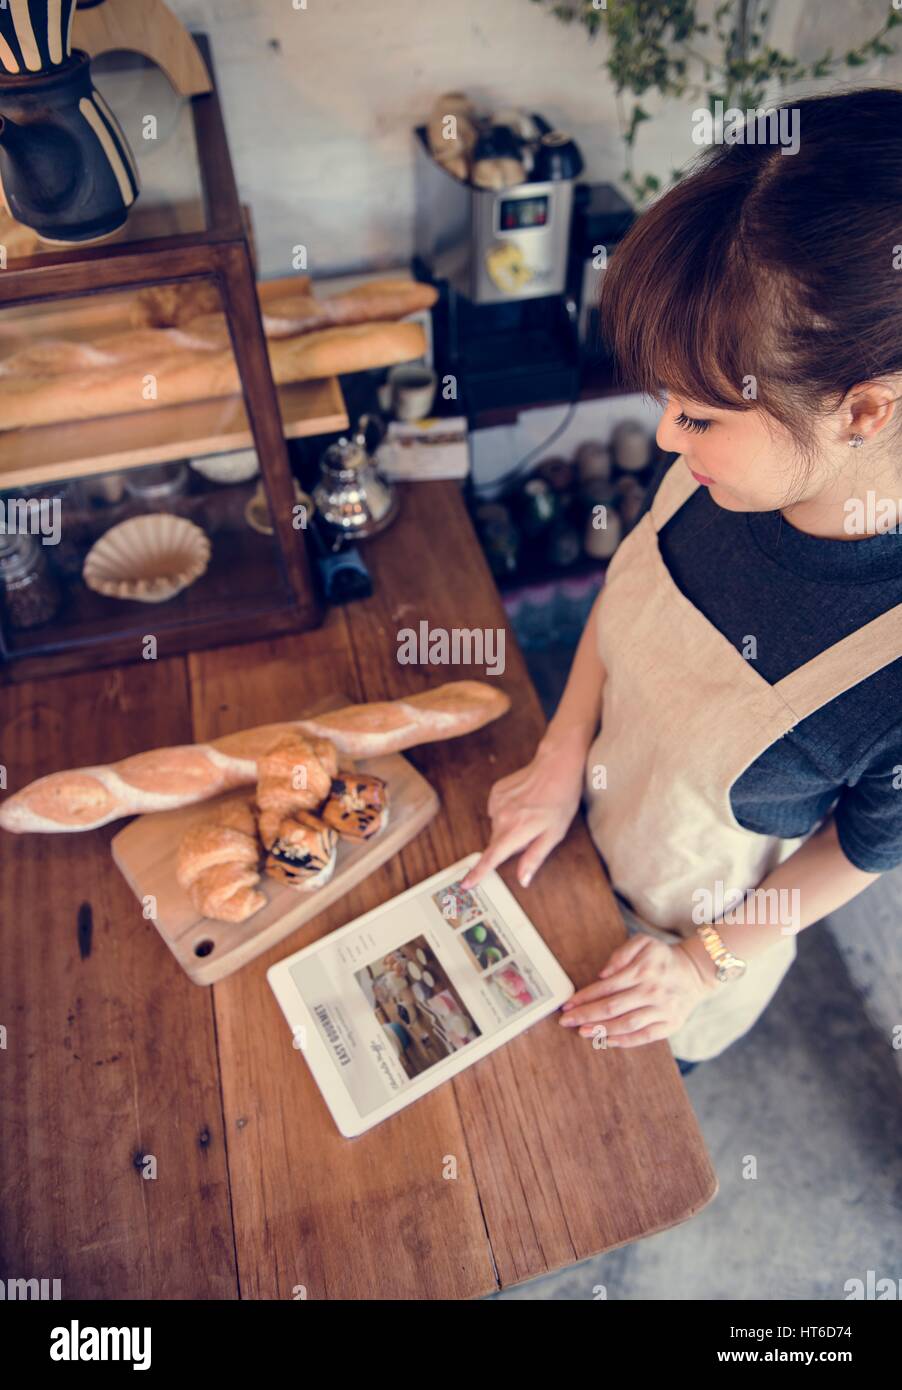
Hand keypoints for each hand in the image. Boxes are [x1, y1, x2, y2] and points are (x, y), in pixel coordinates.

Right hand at [461, 730, 586, 888]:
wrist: (555, 766)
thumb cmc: (560, 800)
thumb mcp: (554, 834)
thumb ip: (534, 858)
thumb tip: (523, 879)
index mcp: (515, 831)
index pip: (491, 857)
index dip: (478, 872)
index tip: (466, 883)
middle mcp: (501, 818)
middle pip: (496, 843)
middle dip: (509, 844)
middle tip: (532, 833)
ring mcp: (496, 803)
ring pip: (498, 827)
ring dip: (510, 828)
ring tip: (530, 815)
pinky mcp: (495, 791)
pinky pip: (497, 811)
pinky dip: (508, 813)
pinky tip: (523, 804)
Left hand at [558, 934, 716, 1047]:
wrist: (695, 972)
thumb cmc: (662, 958)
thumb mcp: (644, 942)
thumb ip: (622, 953)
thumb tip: (603, 974)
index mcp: (643, 971)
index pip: (607, 987)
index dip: (584, 997)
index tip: (568, 1004)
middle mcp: (653, 991)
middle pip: (613, 1007)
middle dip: (586, 1015)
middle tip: (566, 1021)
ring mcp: (663, 1010)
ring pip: (627, 1024)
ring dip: (602, 1030)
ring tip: (583, 1032)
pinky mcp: (670, 1025)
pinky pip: (645, 1036)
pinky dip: (625, 1041)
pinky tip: (608, 1040)